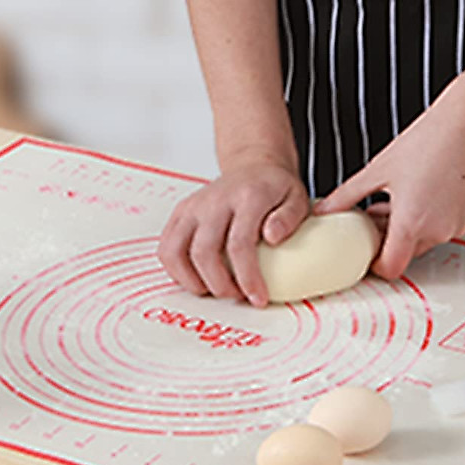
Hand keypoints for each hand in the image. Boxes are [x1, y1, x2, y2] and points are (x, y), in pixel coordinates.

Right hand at [157, 153, 309, 307]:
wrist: (253, 166)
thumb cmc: (276, 189)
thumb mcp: (298, 198)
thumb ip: (290, 218)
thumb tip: (272, 237)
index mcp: (248, 196)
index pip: (239, 244)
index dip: (247, 278)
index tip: (257, 298)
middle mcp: (215, 200)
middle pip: (205, 252)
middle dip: (219, 285)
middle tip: (238, 296)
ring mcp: (194, 205)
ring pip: (176, 251)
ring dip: (192, 281)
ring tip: (214, 290)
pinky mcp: (181, 212)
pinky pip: (166, 247)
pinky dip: (176, 270)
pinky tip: (196, 278)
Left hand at [314, 97, 464, 280]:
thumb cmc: (428, 143)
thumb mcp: (377, 171)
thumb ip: (347, 196)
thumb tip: (326, 209)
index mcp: (411, 224)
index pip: (391, 268)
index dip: (375, 264)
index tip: (366, 250)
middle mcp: (436, 231)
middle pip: (406, 253)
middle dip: (388, 239)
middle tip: (373, 216)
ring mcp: (454, 224)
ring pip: (424, 240)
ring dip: (406, 227)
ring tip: (395, 198)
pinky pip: (441, 227)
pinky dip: (426, 219)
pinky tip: (416, 192)